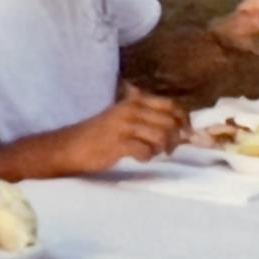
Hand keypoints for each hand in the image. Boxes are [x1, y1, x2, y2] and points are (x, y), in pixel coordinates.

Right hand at [58, 88, 186, 172]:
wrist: (72, 146)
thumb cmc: (101, 134)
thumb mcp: (124, 116)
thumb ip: (148, 116)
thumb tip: (179, 126)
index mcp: (135, 100)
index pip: (171, 105)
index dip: (184, 119)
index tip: (186, 133)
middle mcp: (131, 109)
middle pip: (169, 122)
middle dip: (175, 138)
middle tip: (168, 150)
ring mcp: (125, 125)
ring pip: (160, 136)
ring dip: (161, 148)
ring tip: (152, 153)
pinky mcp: (118, 143)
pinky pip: (145, 150)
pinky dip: (147, 156)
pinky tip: (139, 158)